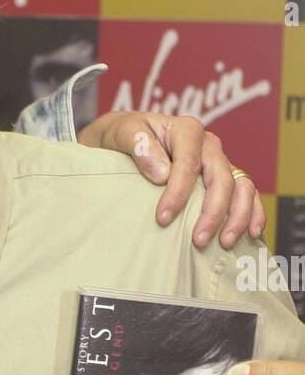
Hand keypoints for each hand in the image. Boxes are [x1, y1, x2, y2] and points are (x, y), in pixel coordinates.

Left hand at [77, 112, 264, 249]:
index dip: (179, 192)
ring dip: (237, 216)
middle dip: (213, 211)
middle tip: (198, 240)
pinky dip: (253, 212)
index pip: (189, 162)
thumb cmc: (123, 135)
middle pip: (221, 177)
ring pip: (241, 186)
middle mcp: (208, 145)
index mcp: (186, 131)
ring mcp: (219, 163)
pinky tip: (251, 233)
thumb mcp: (122, 131)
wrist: (125, 139)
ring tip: (226, 243)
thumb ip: (139, 144)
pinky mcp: (223, 179)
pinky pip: (247, 194)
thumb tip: (162, 173)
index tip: (163, 218)